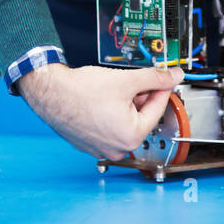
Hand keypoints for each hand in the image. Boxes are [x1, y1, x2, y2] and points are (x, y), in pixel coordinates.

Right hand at [17, 62, 183, 160]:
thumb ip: (155, 77)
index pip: (158, 108)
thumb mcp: (126, 80)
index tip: (164, 76)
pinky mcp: (90, 143)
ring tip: (115, 87)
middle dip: (141, 96)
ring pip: (126, 120)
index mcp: (131, 137)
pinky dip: (112, 111)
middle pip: (142, 116)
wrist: (50, 92)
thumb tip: (173, 76)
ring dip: (127, 103)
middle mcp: (118, 148)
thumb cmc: (81, 92)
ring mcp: (102, 148)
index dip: (161, 87)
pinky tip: (104, 97)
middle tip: (137, 78)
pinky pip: (110, 126)